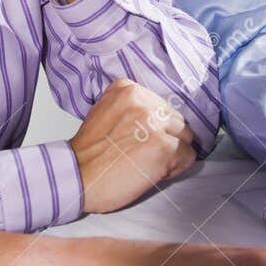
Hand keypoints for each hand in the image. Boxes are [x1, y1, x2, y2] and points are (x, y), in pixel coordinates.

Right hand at [71, 79, 196, 213]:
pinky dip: (175, 167)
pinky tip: (154, 172)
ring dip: (173, 152)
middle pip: (176, 119)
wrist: (77, 176)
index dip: (155, 125)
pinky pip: (188, 155)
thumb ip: (130, 107)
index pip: (161, 105)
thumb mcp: (105, 111)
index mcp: (128, 89)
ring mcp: (156, 124)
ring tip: (149, 162)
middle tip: (145, 153)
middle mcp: (144, 102)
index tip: (142, 138)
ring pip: (185, 136)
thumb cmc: (90, 153)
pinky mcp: (165, 147)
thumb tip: (158, 117)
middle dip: (166, 137)